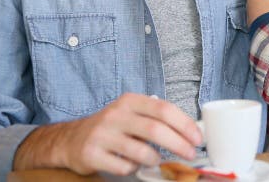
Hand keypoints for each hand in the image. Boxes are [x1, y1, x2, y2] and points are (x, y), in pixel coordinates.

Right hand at [13, 93, 201, 175]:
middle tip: (190, 154)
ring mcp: (102, 134)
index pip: (164, 109)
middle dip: (178, 144)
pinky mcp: (92, 154)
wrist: (71, 139)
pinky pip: (123, 166)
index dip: (185, 124)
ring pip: (141, 151)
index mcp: (130, 101)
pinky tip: (132, 164)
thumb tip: (191, 132)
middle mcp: (115, 115)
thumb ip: (156, 119)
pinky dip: (133, 168)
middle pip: (155, 129)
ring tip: (157, 160)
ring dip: (155, 158)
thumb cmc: (112, 127)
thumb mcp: (132, 114)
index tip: (197, 138)